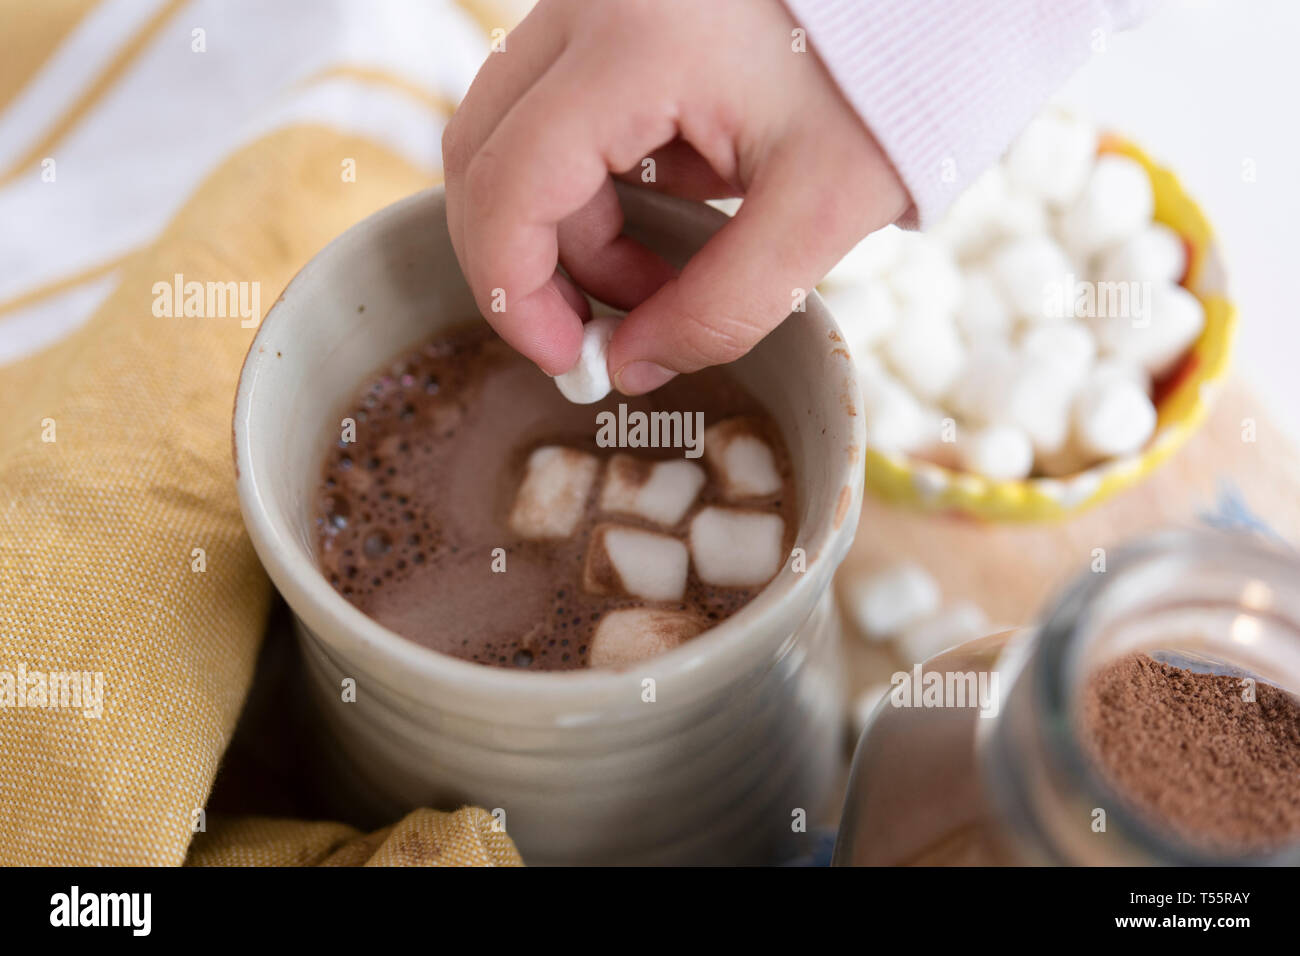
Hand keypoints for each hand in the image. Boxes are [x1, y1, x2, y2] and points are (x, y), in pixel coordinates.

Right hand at [441, 0, 908, 392]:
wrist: (926, 5)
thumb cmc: (889, 89)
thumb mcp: (821, 212)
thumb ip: (723, 307)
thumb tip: (629, 368)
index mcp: (635, 45)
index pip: (508, 183)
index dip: (513, 290)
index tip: (565, 359)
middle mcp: (589, 3)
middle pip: (483, 156)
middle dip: (525, 264)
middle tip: (593, 334)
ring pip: (508, 137)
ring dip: (557, 230)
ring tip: (652, 281)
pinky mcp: (607, 15)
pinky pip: (548, 114)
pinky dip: (579, 188)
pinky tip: (652, 226)